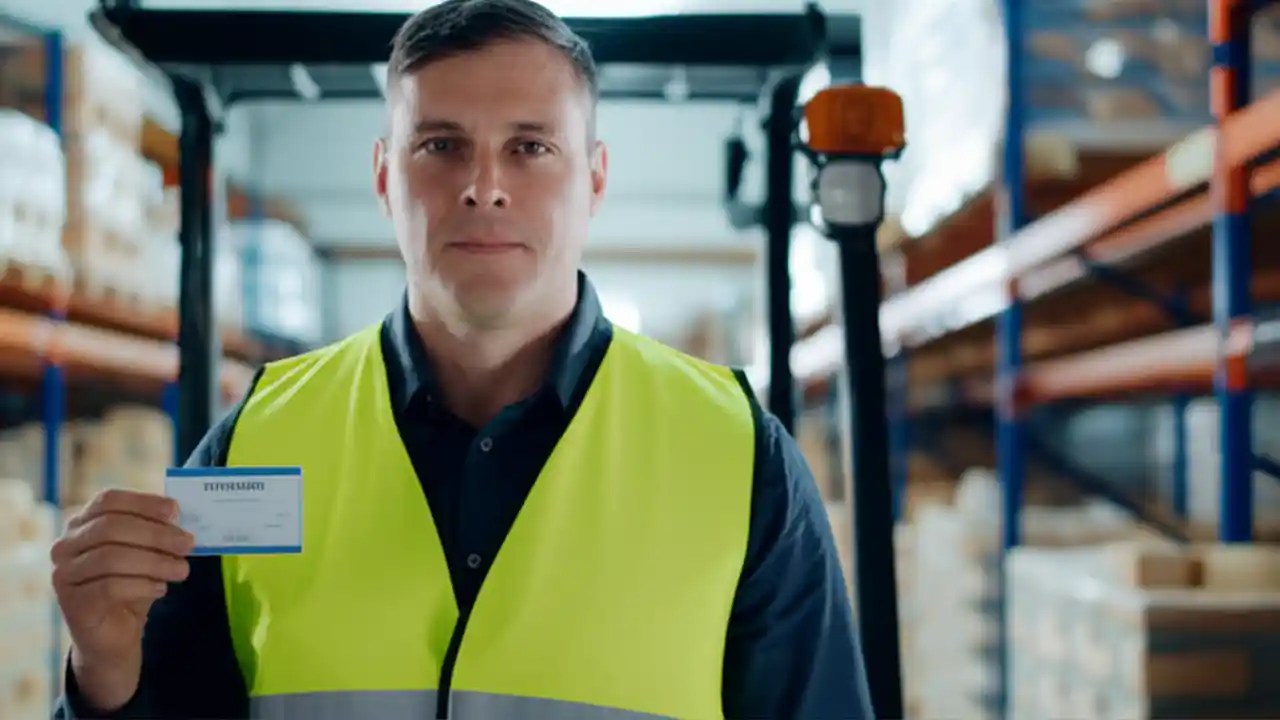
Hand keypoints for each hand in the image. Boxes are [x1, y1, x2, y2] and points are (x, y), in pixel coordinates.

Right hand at [51, 489, 194, 711]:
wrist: (114, 635)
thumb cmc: (131, 585)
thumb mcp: (145, 553)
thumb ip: (156, 531)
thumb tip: (178, 514)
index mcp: (82, 523)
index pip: (108, 500)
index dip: (143, 503)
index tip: (176, 511)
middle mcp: (66, 546)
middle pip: (111, 527)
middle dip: (155, 534)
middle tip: (188, 544)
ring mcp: (64, 574)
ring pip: (111, 557)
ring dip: (154, 562)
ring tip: (182, 570)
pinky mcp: (71, 603)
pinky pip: (109, 587)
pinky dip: (142, 585)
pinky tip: (161, 589)